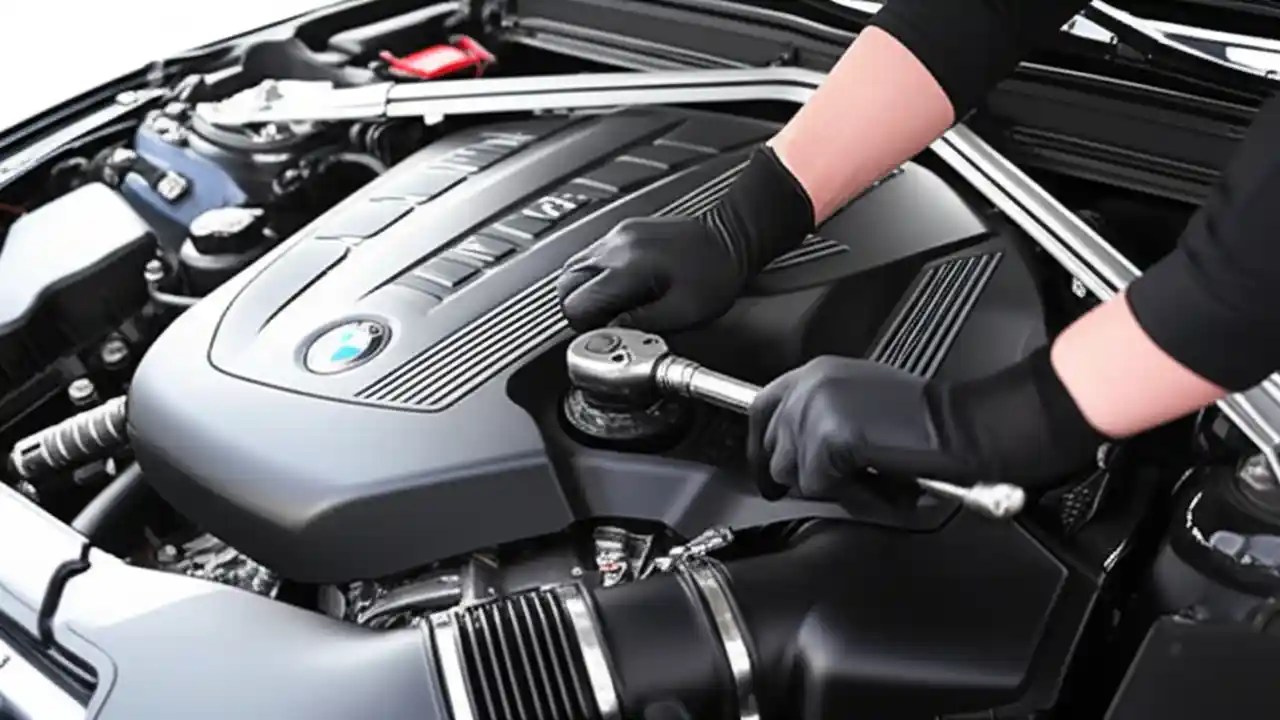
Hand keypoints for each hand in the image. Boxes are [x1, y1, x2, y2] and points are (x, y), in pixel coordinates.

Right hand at [557, 216, 746, 331]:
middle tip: (604, 320)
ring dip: (584, 291)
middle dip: (578, 307)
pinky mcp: (623, 230)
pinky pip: (592, 255)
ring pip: (573, 267)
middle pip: (565, 282)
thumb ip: (642, 324)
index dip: (585, 324)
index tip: (605, 331)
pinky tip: (620, 287)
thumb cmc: (716, 272)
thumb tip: (612, 332)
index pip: (576, 302)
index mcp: (628, 267)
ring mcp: (617, 234)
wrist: (731, 235)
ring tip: (612, 304)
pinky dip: (595, 276)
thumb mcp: (684, 312)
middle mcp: (616, 246)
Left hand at [747, 356, 965, 499]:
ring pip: (793, 474)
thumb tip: (793, 455)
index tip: (767, 476)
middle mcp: (807, 385)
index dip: (761, 447)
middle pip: (776, 449)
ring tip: (869, 477)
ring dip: (830, 486)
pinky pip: (819, 487)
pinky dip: (849, 495)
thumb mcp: (857, 401)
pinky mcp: (828, 438)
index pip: (762, 409)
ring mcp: (814, 410)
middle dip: (805, 475)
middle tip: (846, 482)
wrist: (956, 426)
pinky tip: (877, 482)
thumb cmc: (921, 420)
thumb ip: (821, 417)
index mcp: (814, 372)